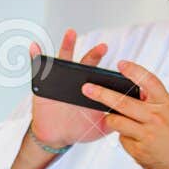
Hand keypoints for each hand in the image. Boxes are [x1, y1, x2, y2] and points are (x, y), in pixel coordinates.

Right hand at [28, 28, 113, 149]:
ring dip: (67, 45)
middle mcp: (76, 80)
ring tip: (72, 33)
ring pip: (64, 59)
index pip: (100, 73)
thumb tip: (133, 117)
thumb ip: (115, 121)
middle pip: (86, 63)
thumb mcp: (100, 126)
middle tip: (104, 47)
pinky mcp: (42, 84)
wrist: (56, 136)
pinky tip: (35, 46)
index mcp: (90, 88)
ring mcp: (59, 79)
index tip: (121, 63)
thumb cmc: (78, 129)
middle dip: (94, 54)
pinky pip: (38, 67)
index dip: (111, 70)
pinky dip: (35, 56)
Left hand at [84, 62, 168, 168]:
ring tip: (116, 120)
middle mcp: (155, 117)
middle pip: (123, 101)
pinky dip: (124, 138)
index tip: (121, 64)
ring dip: (111, 119)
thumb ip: (154, 101)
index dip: (134, 71)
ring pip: (116, 121)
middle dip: (102, 94)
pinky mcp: (138, 149)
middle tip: (87, 88)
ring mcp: (146, 134)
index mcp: (165, 104)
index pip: (149, 81)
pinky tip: (135, 141)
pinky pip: (121, 138)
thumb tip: (132, 89)